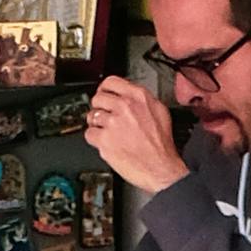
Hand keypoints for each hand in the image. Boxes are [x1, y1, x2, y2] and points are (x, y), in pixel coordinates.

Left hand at [85, 73, 187, 195]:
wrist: (161, 168)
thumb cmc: (162, 145)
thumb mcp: (160, 112)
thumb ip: (142, 100)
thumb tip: (128, 95)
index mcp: (139, 97)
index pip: (111, 82)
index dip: (104, 89)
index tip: (104, 95)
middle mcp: (125, 107)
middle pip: (98, 98)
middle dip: (100, 108)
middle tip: (105, 117)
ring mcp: (113, 123)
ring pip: (92, 116)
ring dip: (98, 125)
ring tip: (108, 133)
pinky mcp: (105, 140)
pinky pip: (89, 134)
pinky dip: (95, 140)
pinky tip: (106, 143)